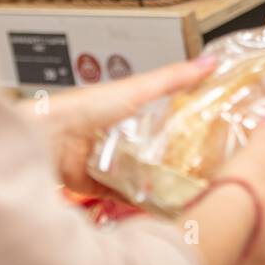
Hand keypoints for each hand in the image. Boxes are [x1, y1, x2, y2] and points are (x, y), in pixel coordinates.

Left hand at [20, 55, 218, 195]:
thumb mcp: (139, 88)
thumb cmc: (88, 107)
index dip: (186, 120)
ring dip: (157, 179)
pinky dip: (138, 199)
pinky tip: (157, 203)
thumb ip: (174, 78)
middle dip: (174, 155)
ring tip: (184, 186)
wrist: (52, 139)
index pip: (164, 113)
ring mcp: (108, 158)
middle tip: (201, 165)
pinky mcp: (98, 181)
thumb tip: (210, 60)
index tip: (212, 130)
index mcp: (128, 107)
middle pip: (154, 145)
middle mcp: (118, 133)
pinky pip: (123, 193)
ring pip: (140, 171)